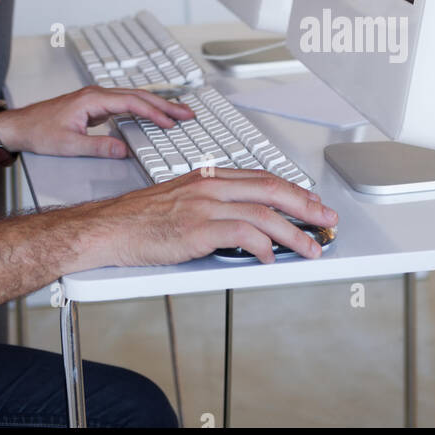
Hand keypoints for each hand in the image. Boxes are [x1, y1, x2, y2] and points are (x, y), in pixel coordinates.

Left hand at [0, 86, 194, 158]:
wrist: (20, 126)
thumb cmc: (39, 132)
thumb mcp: (69, 145)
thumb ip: (98, 147)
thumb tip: (124, 150)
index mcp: (92, 99)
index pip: (131, 102)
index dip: (153, 112)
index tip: (170, 122)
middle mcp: (96, 94)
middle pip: (137, 95)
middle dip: (164, 104)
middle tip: (187, 113)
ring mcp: (95, 98)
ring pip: (133, 98)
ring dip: (155, 105)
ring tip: (177, 114)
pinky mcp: (94, 105)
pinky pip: (124, 104)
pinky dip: (142, 108)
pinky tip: (152, 115)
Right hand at [83, 167, 338, 266]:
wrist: (110, 226)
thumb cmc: (138, 219)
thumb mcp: (179, 199)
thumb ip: (210, 204)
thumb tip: (241, 221)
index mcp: (206, 176)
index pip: (260, 178)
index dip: (291, 190)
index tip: (310, 202)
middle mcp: (209, 185)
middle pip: (270, 190)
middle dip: (304, 206)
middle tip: (325, 219)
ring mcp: (204, 205)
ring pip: (263, 213)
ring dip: (294, 233)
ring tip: (310, 247)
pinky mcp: (198, 228)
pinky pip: (242, 234)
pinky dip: (262, 246)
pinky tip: (269, 257)